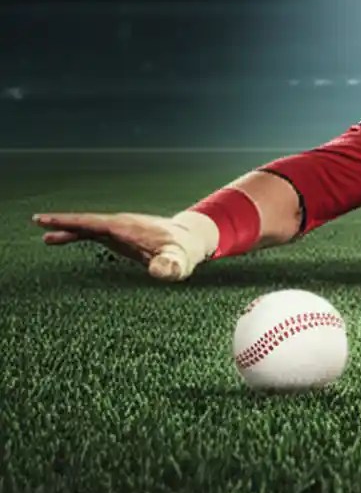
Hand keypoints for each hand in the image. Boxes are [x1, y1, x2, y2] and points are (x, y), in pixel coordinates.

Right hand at [32, 211, 216, 281]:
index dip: (73, 222)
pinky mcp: (119, 236)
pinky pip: (92, 233)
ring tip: (46, 237)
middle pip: (87, 221)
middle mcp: (121, 224)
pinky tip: (59, 240)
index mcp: (128, 227)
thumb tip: (160, 272)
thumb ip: (170, 266)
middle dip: (63, 222)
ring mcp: (119, 229)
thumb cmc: (185, 251)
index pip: (95, 222)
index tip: (51, 221)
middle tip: (38, 222)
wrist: (190, 240)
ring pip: (87, 227)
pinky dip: (76, 235)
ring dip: (67, 230)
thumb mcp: (179, 261)